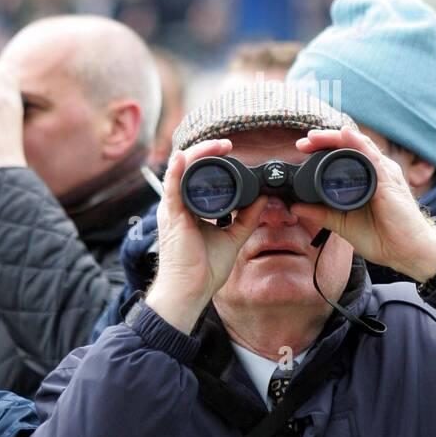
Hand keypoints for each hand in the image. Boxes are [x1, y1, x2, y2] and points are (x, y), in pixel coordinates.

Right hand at [144, 138, 268, 332]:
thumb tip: (263, 198)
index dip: (212, 159)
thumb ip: (247, 218)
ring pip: (179, 170)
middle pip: (188, 167)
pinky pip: (172, 189)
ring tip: (217, 145)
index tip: (231, 151)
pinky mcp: (172, 218)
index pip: (197, 175)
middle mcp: (179, 205)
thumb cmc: (204, 269)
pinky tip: (184, 156)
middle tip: (228, 144)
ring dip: (198, 153)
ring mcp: (173, 210)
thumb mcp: (232, 237)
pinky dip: (177, 171)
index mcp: (190, 209)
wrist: (190, 292)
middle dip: (207, 151)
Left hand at [289, 126, 435, 283]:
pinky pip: (373, 158)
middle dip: (326, 139)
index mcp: (368, 178)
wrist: (407, 253)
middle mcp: (378, 171)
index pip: (345, 153)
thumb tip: (296, 206)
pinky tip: (346, 136)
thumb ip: (322, 213)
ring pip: (360, 146)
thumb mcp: (343, 223)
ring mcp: (385, 174)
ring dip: (336, 138)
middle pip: (351, 145)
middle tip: (304, 141)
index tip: (302, 148)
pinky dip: (358, 145)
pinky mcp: (390, 182)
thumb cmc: (384, 237)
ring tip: (316, 136)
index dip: (324, 147)